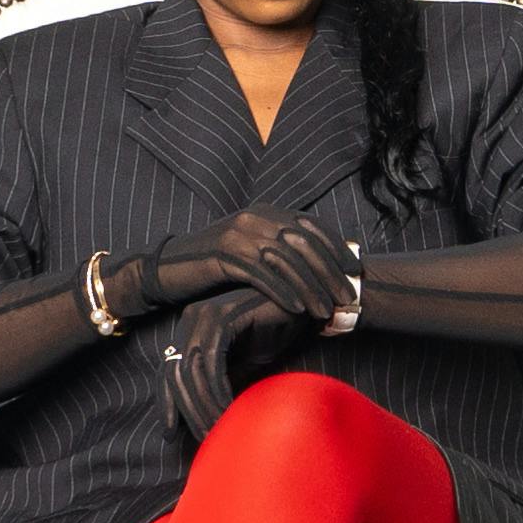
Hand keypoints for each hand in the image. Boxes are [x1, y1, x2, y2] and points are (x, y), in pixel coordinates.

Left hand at [161, 288, 288, 449]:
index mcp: (190, 329)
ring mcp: (205, 315)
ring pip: (192, 370)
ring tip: (219, 428)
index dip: (167, 404)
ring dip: (204, 404)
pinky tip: (230, 407)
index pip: (168, 372)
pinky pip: (212, 360)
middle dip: (189, 411)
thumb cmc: (274, 330)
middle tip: (206, 438)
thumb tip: (204, 415)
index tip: (171, 436)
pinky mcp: (224, 315)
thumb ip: (221, 381)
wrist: (304, 305)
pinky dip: (218, 388)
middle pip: (176, 374)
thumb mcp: (243, 362)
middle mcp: (192, 319)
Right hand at [203, 209, 360, 328]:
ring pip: (285, 260)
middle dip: (329, 271)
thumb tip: (319, 262)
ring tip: (326, 310)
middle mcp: (254, 217)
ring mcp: (238, 234)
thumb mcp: (250, 249)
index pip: (310, 224)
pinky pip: (261, 274)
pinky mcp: (223, 255)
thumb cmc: (215, 265)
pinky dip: (282, 292)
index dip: (335, 246)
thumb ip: (278, 248)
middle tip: (346, 296)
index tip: (353, 268)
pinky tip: (297, 308)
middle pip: (303, 242)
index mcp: (265, 212)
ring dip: (310, 287)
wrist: (169, 268)